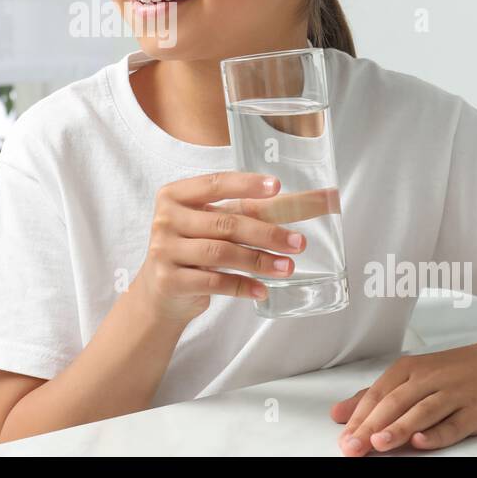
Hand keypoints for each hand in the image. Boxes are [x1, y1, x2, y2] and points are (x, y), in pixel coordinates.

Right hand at [132, 171, 337, 325]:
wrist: (160, 293)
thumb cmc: (195, 249)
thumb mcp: (213, 225)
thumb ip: (252, 210)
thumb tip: (317, 198)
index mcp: (175, 195)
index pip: (215, 184)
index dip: (246, 184)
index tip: (277, 186)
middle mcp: (166, 219)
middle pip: (225, 223)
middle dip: (267, 232)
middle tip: (299, 243)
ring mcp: (165, 250)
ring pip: (221, 253)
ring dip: (260, 260)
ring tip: (288, 267)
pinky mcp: (170, 281)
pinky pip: (214, 282)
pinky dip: (243, 286)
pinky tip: (263, 290)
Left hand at [330, 338, 476, 455]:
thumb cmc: (450, 374)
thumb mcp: (409, 378)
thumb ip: (373, 397)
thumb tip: (338, 414)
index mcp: (408, 369)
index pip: (377, 395)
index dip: (358, 418)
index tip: (343, 438)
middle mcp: (428, 379)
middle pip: (394, 404)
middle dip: (371, 427)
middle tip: (353, 447)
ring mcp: (453, 394)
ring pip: (422, 412)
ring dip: (398, 428)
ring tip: (378, 444)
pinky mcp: (475, 411)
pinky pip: (454, 424)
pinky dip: (437, 434)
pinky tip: (421, 442)